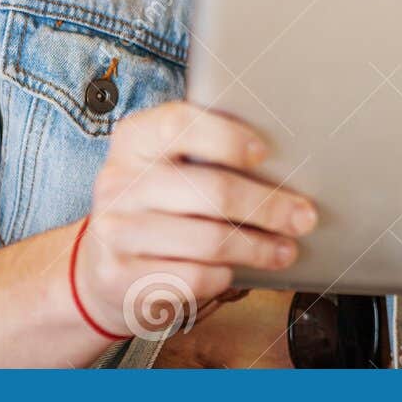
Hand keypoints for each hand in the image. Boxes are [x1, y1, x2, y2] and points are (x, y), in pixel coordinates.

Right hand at [74, 102, 317, 338]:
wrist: (98, 268)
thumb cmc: (157, 208)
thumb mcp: (167, 169)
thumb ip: (207, 155)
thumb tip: (287, 164)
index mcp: (134, 140)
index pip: (179, 124)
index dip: (227, 137)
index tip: (265, 153)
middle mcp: (119, 182)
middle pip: (211, 189)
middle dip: (269, 206)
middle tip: (304, 217)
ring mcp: (115, 231)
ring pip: (209, 239)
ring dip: (258, 248)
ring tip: (285, 250)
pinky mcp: (118, 277)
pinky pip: (192, 277)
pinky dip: (225, 276)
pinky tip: (237, 272)